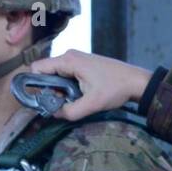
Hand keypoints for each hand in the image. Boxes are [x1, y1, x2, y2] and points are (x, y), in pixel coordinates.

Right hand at [29, 50, 153, 121]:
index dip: (34, 84)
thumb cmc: (116, 88)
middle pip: (46, 73)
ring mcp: (75, 59)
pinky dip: (68, 87)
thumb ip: (70, 111)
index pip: (37, 68)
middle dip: (49, 90)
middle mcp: (69, 56)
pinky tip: (80, 95)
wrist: (136, 81)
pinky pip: (65, 76)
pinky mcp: (81, 65)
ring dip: (60, 90)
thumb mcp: (92, 104)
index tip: (41, 99)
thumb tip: (53, 114)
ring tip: (75, 100)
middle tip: (62, 103)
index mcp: (68, 60)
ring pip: (56, 76)